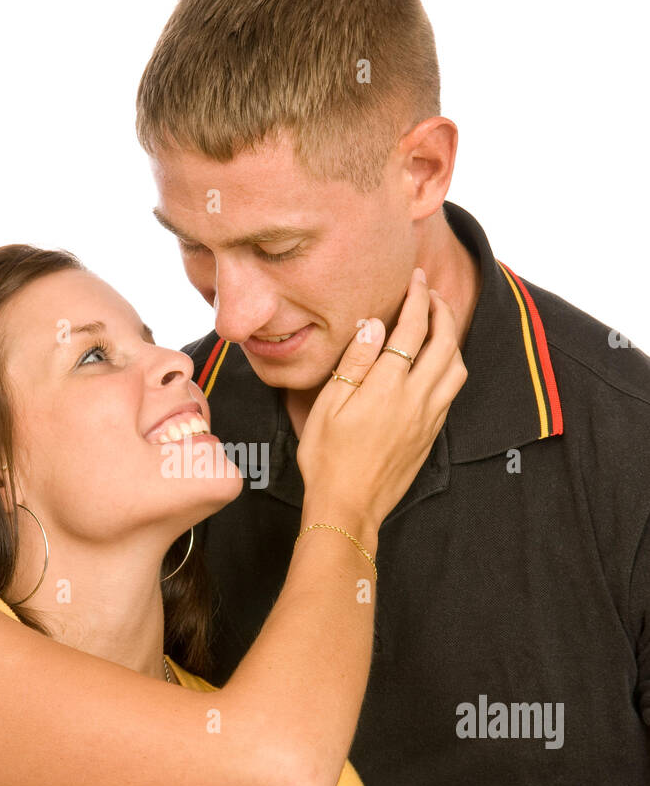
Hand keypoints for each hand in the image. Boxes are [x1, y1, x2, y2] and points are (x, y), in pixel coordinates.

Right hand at [297, 269, 466, 538]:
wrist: (348, 507)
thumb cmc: (328, 458)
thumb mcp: (328, 406)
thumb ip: (355, 363)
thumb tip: (374, 326)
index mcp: (388, 387)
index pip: (413, 329)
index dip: (419, 299)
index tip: (418, 279)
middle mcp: (416, 400)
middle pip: (445, 343)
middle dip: (442, 312)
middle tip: (432, 294)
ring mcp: (428, 419)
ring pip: (457, 368)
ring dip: (452, 340)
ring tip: (438, 325)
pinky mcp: (430, 436)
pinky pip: (451, 392)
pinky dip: (450, 367)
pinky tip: (434, 365)